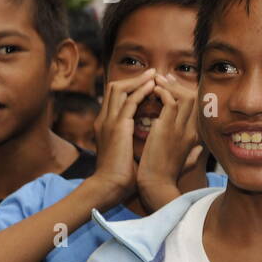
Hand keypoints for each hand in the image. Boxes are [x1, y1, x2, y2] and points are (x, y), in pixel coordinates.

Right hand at [91, 70, 157, 201]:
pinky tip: (153, 87)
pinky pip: (129, 101)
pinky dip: (141, 91)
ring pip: (119, 89)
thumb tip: (157, 139)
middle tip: (153, 74)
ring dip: (138, 80)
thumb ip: (139, 142)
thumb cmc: (122, 176)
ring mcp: (108, 122)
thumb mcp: (130, 153)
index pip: (116, 98)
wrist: (110, 187)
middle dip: (134, 79)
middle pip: (115, 88)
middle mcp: (105, 120)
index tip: (150, 84)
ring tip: (154, 75)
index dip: (132, 88)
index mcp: (107, 126)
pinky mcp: (117, 127)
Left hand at [136, 74, 202, 194]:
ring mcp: (181, 129)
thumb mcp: (186, 164)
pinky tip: (152, 90)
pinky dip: (162, 92)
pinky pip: (170, 101)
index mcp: (196, 137)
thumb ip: (194, 154)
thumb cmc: (166, 177)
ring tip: (156, 80)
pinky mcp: (167, 128)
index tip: (171, 86)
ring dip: (169, 85)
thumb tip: (200, 150)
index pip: (199, 108)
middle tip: (162, 78)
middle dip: (178, 85)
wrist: (156, 185)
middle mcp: (192, 130)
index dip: (186, 93)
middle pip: (195, 98)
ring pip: (185, 96)